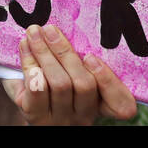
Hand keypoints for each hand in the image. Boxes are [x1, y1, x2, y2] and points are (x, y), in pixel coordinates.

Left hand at [1, 24, 136, 125]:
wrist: (25, 105)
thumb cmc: (50, 85)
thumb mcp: (69, 74)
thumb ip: (78, 59)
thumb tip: (67, 28)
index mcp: (99, 105)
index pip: (122, 106)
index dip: (110, 81)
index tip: (91, 56)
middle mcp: (83, 117)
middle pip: (85, 85)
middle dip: (65, 52)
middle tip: (50, 29)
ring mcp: (60, 120)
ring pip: (60, 84)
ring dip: (44, 53)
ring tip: (33, 32)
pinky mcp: (36, 117)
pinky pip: (37, 89)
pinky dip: (30, 63)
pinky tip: (25, 47)